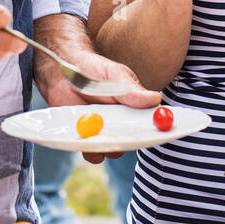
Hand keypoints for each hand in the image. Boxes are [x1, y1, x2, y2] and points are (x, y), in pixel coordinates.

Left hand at [33, 14, 159, 163]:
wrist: (61, 72)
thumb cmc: (93, 69)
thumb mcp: (114, 75)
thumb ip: (131, 90)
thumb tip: (156, 99)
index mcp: (136, 107)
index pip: (152, 123)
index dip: (158, 130)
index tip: (163, 132)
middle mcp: (124, 123)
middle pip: (135, 141)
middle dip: (130, 140)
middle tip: (123, 135)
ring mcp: (106, 133)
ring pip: (114, 150)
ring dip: (109, 146)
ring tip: (98, 131)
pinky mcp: (87, 140)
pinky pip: (93, 154)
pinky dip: (90, 151)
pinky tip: (84, 138)